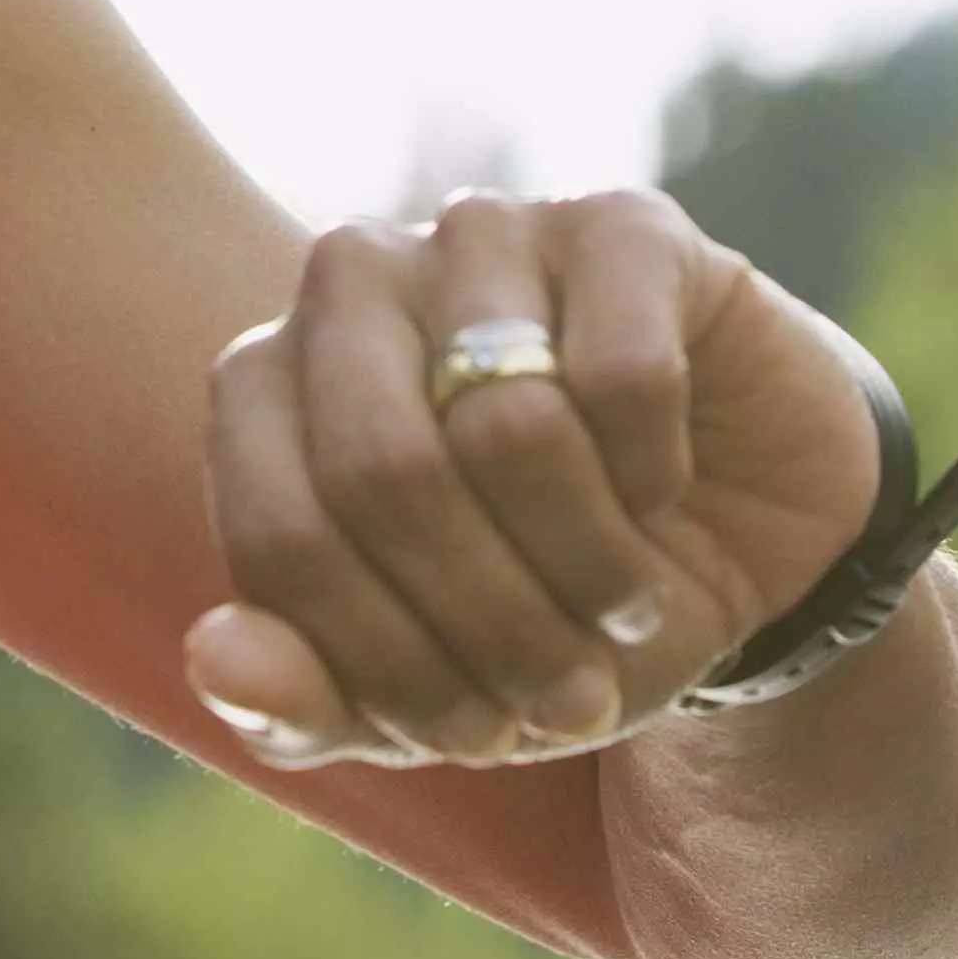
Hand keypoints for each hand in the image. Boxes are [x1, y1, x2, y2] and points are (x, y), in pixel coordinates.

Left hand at [184, 187, 888, 767]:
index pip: (286, 543)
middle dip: (492, 625)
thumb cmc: (554, 603)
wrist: (744, 537)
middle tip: (569, 692)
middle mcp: (351, 281)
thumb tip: (213, 659)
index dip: (387, 669)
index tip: (480, 733)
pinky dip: (656, 478)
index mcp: (267, 385)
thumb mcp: (431, 691)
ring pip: (508, 426)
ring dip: (585, 567)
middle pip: (384, 475)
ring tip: (620, 605)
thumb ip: (303, 696)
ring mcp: (483, 234)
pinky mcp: (621, 226)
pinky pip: (625, 375)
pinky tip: (664, 489)